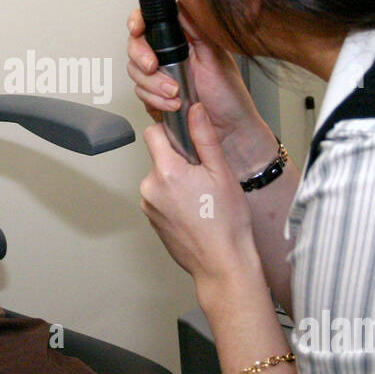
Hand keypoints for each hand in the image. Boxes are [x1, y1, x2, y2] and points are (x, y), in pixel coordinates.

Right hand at [126, 6, 272, 171]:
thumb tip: (182, 5)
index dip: (139, 21)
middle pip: (136, 45)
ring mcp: (161, 77)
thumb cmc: (230, 98)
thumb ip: (199, 31)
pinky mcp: (155, 98)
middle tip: (153, 66)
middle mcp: (170, 56)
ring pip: (136, 71)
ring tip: (175, 93)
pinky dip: (154, 100)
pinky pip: (140, 93)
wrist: (230, 134)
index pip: (153, 21)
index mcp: (185, 40)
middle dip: (141, 56)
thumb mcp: (217, 58)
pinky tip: (172, 105)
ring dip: (152, 84)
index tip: (138, 29)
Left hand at [140, 101, 261, 298]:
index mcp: (166, 171)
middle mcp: (149, 187)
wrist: (222, 264)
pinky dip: (173, 197)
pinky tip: (194, 209)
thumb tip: (194, 109)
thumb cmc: (226, 223)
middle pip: (158, 156)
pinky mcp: (151, 219)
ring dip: (176, 179)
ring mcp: (148, 205)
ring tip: (202, 196)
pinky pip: (159, 196)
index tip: (187, 138)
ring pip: (160, 177)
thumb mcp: (222, 172)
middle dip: (178, 159)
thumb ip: (204, 137)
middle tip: (204, 175)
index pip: (153, 132)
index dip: (170, 131)